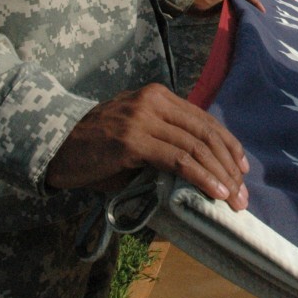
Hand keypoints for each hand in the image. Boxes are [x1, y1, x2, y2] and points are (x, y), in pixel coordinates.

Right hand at [47, 84, 249, 209]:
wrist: (54, 146)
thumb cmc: (95, 148)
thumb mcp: (136, 136)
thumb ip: (164, 142)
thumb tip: (201, 170)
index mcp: (159, 96)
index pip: (205, 120)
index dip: (228, 145)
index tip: (242, 169)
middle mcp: (154, 101)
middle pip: (206, 133)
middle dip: (229, 165)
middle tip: (243, 195)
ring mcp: (143, 118)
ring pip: (196, 147)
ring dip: (220, 176)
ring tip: (234, 200)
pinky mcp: (133, 140)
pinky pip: (178, 160)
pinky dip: (201, 178)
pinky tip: (215, 192)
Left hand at [189, 0, 263, 12]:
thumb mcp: (218, 4)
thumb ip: (232, 4)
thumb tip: (241, 8)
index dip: (253, 2)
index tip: (262, 10)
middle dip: (248, 1)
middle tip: (259, 12)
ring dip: (240, 1)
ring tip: (251, 11)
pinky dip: (233, 0)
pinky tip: (239, 7)